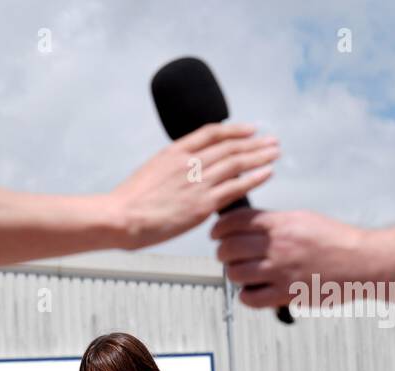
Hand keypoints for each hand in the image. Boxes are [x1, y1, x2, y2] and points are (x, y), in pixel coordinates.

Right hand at [112, 124, 278, 250]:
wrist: (120, 217)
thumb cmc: (128, 202)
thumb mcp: (149, 171)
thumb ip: (171, 168)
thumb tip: (183, 171)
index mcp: (174, 152)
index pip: (211, 133)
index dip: (234, 130)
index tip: (249, 130)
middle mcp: (189, 163)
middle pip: (230, 146)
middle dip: (254, 142)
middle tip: (271, 140)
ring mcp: (197, 182)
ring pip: (237, 163)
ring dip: (259, 156)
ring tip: (274, 152)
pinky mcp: (202, 204)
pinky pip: (236, 187)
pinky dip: (254, 178)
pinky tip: (267, 173)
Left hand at [211, 208, 367, 308]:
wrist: (363, 261)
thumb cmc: (338, 241)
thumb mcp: (304, 220)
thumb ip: (275, 223)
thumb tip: (249, 226)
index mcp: (282, 223)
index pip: (236, 222)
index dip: (219, 229)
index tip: (216, 234)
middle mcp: (278, 246)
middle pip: (229, 248)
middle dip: (223, 253)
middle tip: (228, 256)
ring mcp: (281, 270)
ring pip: (235, 273)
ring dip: (235, 274)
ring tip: (244, 273)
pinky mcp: (286, 293)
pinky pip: (250, 298)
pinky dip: (247, 296)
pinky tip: (254, 291)